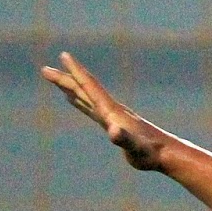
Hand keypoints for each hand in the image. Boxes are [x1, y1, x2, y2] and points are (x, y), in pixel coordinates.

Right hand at [40, 51, 169, 170]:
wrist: (167, 155)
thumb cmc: (151, 153)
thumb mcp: (135, 148)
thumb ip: (124, 140)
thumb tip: (114, 133)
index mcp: (111, 111)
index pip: (91, 87)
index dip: (77, 72)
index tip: (64, 55)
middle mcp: (111, 110)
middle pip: (84, 90)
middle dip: (64, 79)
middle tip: (44, 70)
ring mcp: (112, 117)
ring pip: (86, 98)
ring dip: (70, 88)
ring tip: (56, 79)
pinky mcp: (114, 126)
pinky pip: (91, 109)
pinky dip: (80, 102)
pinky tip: (73, 99)